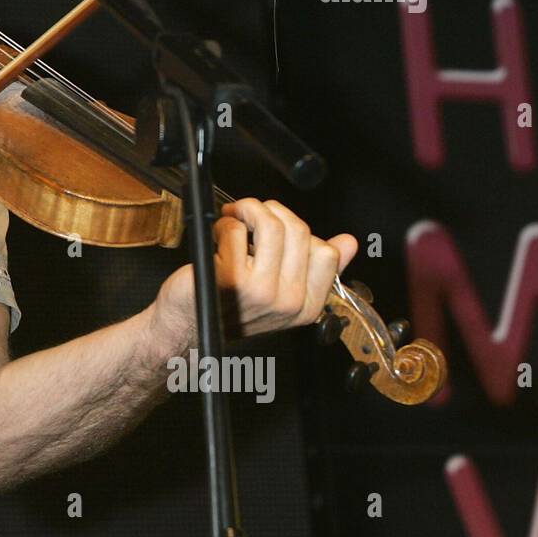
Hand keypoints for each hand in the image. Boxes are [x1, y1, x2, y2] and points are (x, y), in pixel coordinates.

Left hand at [155, 198, 357, 342]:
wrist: (189, 325)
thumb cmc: (230, 306)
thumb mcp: (282, 292)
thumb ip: (316, 268)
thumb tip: (348, 243)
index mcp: (307, 305)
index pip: (327, 252)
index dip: (300, 230)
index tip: (280, 229)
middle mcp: (288, 301)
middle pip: (299, 230)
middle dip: (271, 212)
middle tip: (250, 215)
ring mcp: (261, 291)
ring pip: (270, 224)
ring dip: (248, 211)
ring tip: (235, 219)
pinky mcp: (231, 279)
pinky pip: (235, 230)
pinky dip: (223, 224)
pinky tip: (217, 238)